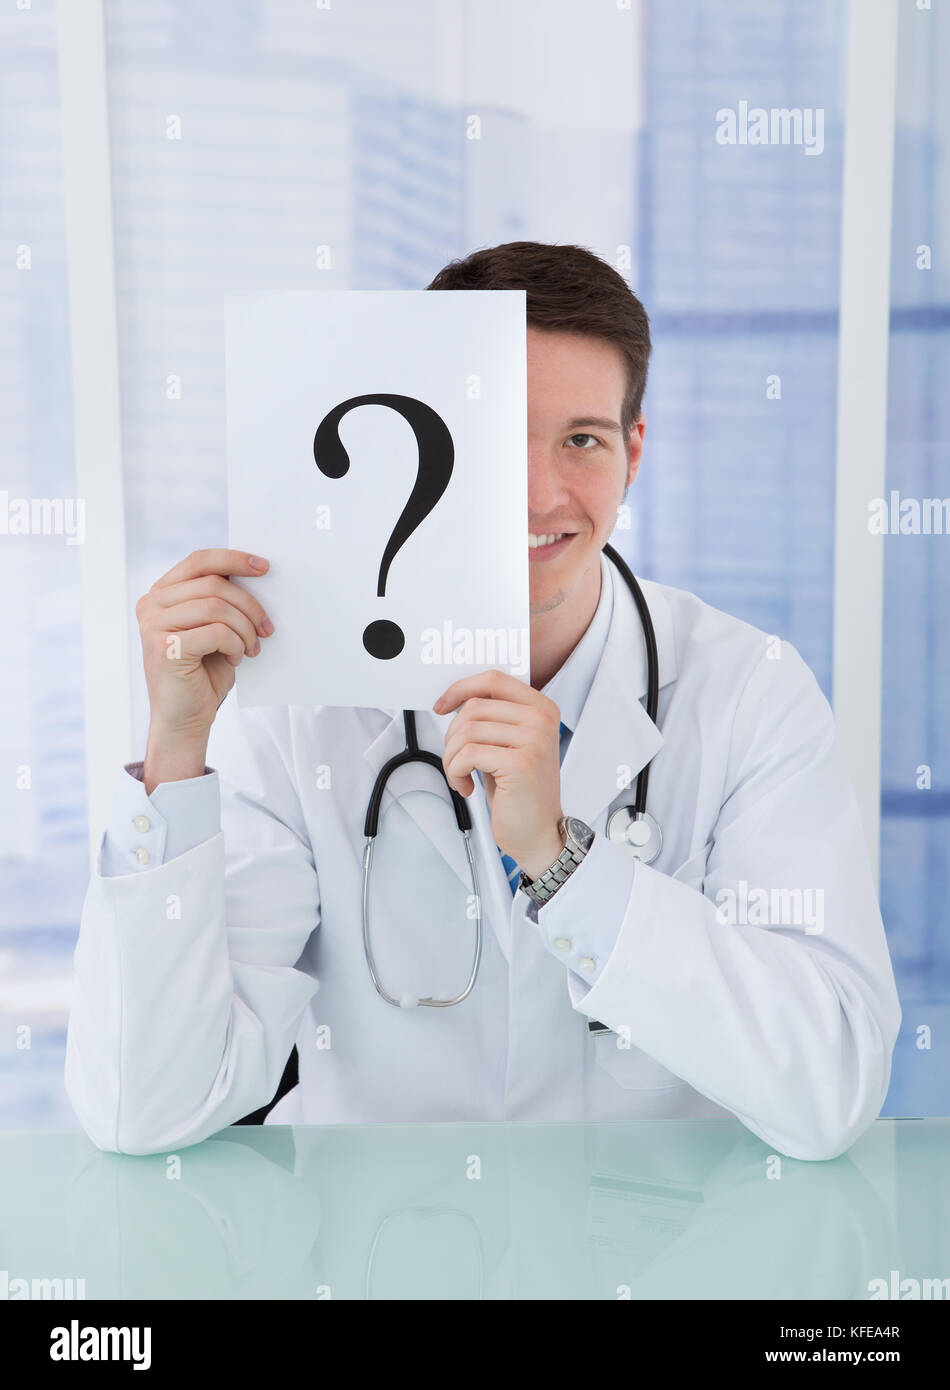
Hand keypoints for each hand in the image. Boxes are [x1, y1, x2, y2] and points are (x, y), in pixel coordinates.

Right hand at [136, 549, 272, 790]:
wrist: (185, 718)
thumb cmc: (203, 672)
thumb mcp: (213, 627)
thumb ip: (220, 599)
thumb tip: (255, 571)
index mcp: (161, 594)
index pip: (200, 560)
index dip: (234, 558)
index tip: (265, 567)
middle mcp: (151, 605)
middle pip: (214, 584)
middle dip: (250, 605)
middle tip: (267, 629)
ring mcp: (154, 625)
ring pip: (217, 607)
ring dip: (245, 629)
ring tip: (252, 648)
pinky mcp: (165, 648)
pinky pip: (217, 632)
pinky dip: (236, 645)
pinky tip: (235, 660)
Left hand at [434, 670, 564, 879]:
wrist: (539, 834)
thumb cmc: (520, 792)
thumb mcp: (509, 745)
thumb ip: (493, 718)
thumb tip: (456, 700)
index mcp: (542, 708)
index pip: (492, 680)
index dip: (460, 689)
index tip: (442, 706)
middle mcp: (542, 719)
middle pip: (474, 707)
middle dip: (452, 736)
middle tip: (456, 761)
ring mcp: (534, 740)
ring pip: (466, 731)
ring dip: (451, 757)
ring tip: (460, 775)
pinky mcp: (520, 763)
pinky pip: (467, 755)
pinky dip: (456, 772)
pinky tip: (467, 786)